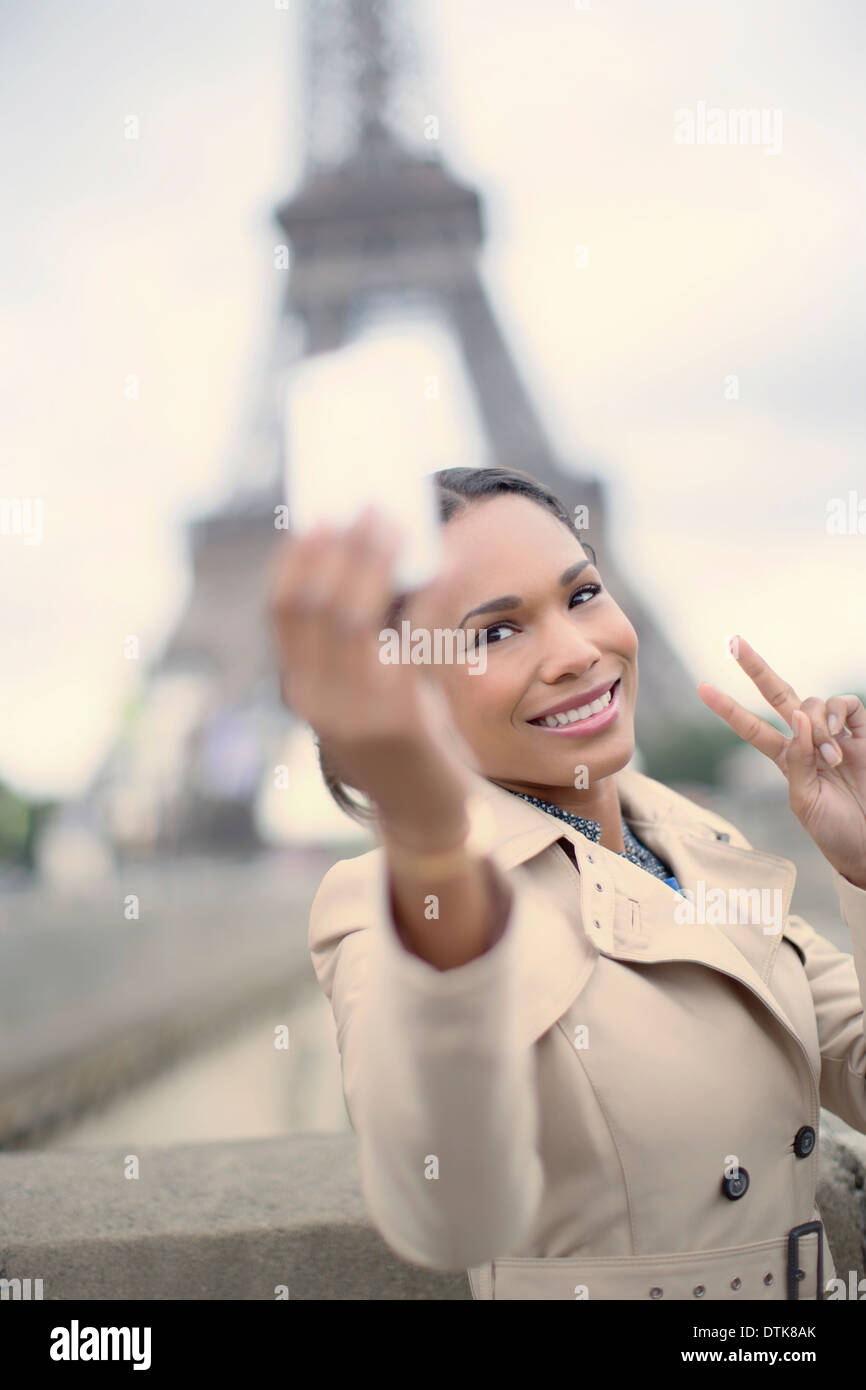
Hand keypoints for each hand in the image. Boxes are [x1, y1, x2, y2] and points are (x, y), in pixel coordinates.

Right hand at [268, 505, 478, 817]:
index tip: (318, 516)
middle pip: (319, 605)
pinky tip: (448, 564)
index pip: (283, 610)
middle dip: (343, 548)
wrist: (424, 814)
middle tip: (370, 506)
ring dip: (378, 560)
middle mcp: (320, 700)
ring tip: (399, 522)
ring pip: (357, 617)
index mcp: (302, 689)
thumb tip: (381, 553)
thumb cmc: (400, 737)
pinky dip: (431, 594)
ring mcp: (357, 711)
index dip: (299, 558)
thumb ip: (362, 638)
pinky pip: (415, 640)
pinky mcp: (402, 719)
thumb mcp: (364, 690)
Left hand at [696, 636, 865, 888]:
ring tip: (831, 758)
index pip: (751, 727)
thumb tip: (797, 718)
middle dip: (755, 668)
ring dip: (817, 726)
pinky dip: (839, 712)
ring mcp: (835, 734)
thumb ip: (797, 761)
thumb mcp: (804, 800)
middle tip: (734, 642)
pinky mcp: (863, 734)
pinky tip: (839, 733)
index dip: (728, 708)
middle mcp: (806, 740)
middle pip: (777, 694)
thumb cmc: (833, 830)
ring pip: (813, 704)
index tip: (701, 688)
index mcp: (785, 759)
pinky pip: (847, 705)